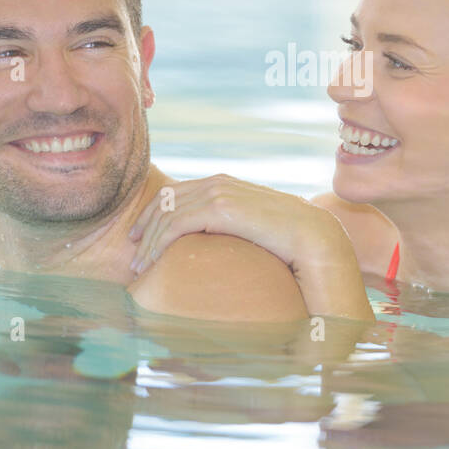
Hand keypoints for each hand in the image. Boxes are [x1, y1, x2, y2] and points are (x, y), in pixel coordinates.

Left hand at [127, 174, 372, 320]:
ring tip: (139, 266)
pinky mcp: (220, 208)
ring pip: (167, 213)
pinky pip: (176, 223)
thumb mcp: (254, 231)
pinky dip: (158, 242)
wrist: (315, 239)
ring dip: (148, 239)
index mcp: (226, 184)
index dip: (156, 213)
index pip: (179, 192)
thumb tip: (222, 249)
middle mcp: (219, 182)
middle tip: (133, 251)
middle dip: (146, 224)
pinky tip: (152, 261)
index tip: (143, 237)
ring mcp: (219, 192)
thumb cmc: (289, 243)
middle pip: (167, 199)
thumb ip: (234, 229)